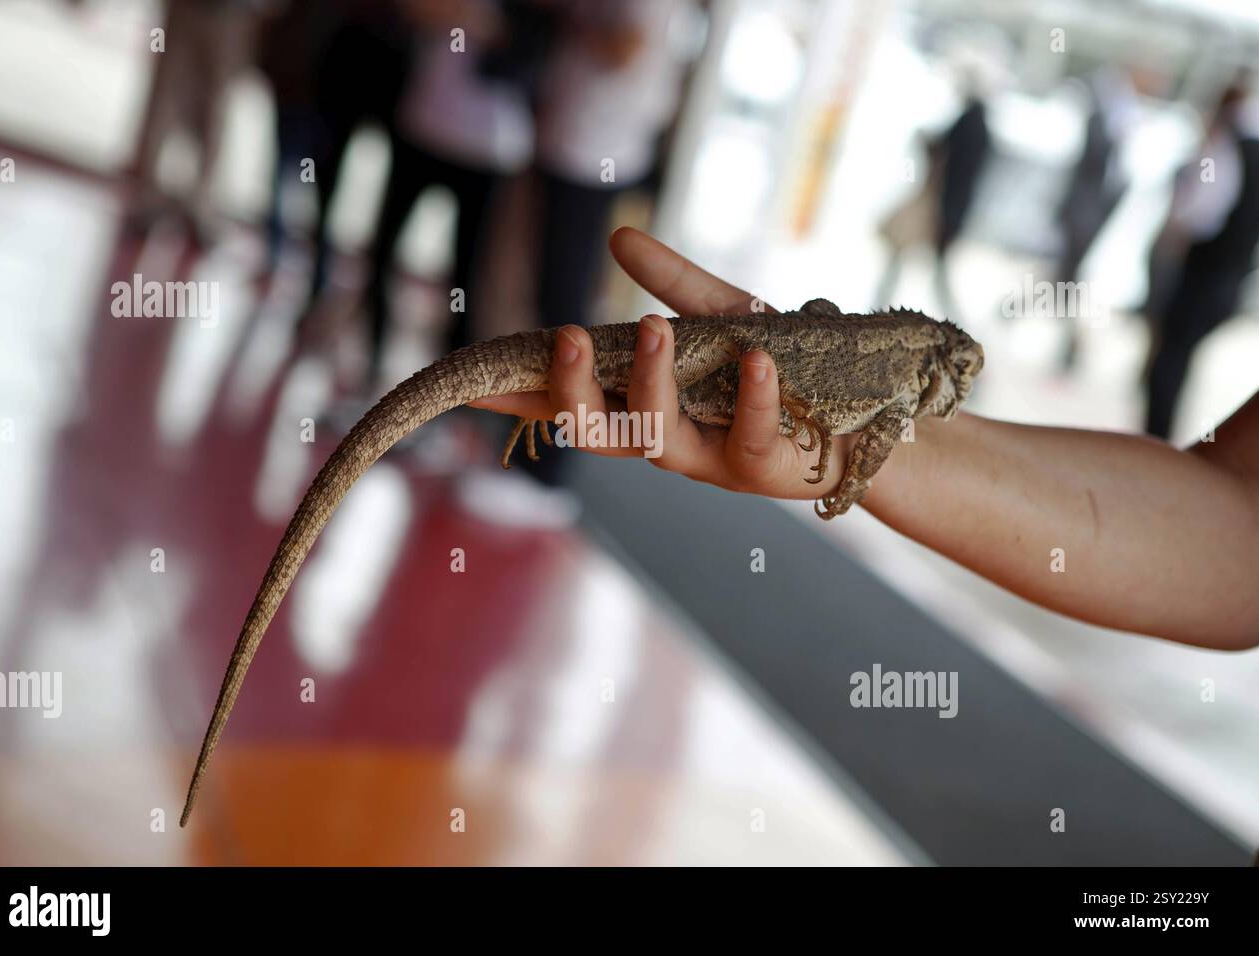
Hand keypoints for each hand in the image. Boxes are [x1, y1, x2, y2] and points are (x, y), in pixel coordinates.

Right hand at [472, 228, 857, 501]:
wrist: (861, 421)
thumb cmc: (782, 370)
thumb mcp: (724, 318)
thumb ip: (674, 284)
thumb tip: (618, 236)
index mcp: (643, 405)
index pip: (568, 404)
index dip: (520, 397)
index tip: (471, 381)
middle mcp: (664, 438)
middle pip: (595, 432)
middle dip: (573, 389)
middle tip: (567, 335)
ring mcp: (710, 459)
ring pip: (658, 437)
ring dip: (651, 382)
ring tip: (655, 328)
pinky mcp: (763, 466)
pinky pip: (752, 434)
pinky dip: (755, 395)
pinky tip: (757, 358)